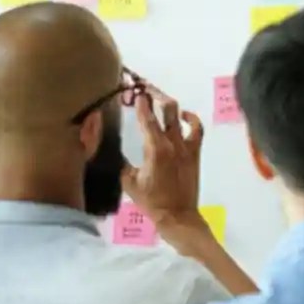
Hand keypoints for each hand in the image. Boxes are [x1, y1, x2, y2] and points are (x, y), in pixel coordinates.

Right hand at [121, 91, 209, 241]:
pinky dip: (190, 119)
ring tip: (159, 98)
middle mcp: (172, 142)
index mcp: (155, 149)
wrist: (177, 217)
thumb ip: (120, 160)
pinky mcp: (195, 152)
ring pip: (180, 114)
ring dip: (169, 103)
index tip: (132, 89)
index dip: (140, 101)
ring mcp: (186, 146)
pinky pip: (196, 129)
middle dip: (154, 93)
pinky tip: (183, 115)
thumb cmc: (151, 202)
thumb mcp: (128, 181)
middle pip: (166, 108)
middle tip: (144, 87)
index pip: (147, 117)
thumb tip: (108, 146)